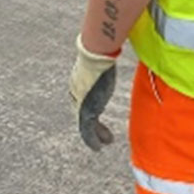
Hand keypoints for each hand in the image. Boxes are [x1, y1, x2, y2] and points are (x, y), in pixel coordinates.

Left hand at [68, 34, 118, 150]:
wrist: (95, 54)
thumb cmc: (101, 51)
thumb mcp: (103, 57)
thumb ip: (108, 56)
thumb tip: (117, 46)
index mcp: (79, 81)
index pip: (81, 98)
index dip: (88, 109)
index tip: (95, 116)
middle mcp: (76, 92)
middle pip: (81, 113)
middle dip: (90, 125)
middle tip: (98, 134)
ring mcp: (79, 102)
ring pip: (85, 124)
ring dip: (95, 135)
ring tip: (104, 143)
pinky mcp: (86, 109)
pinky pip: (87, 130)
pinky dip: (93, 140)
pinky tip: (100, 146)